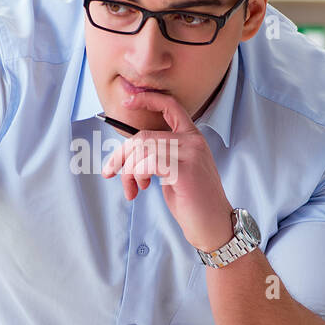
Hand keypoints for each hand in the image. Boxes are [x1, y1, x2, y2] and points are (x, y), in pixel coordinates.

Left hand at [100, 89, 233, 251]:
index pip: (170, 106)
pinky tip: (142, 188)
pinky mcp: (185, 170)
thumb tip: (127, 153)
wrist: (213, 225)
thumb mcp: (174, 172)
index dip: (147, 99)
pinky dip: (137, 175)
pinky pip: (149, 163)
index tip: (127, 101)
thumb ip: (158, 156)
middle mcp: (193, 141)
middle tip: (112, 173)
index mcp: (192, 137)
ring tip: (133, 188)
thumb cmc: (192, 202)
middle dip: (121, 156)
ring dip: (128, 171)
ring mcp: (191, 153)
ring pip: (143, 150)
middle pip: (144, 136)